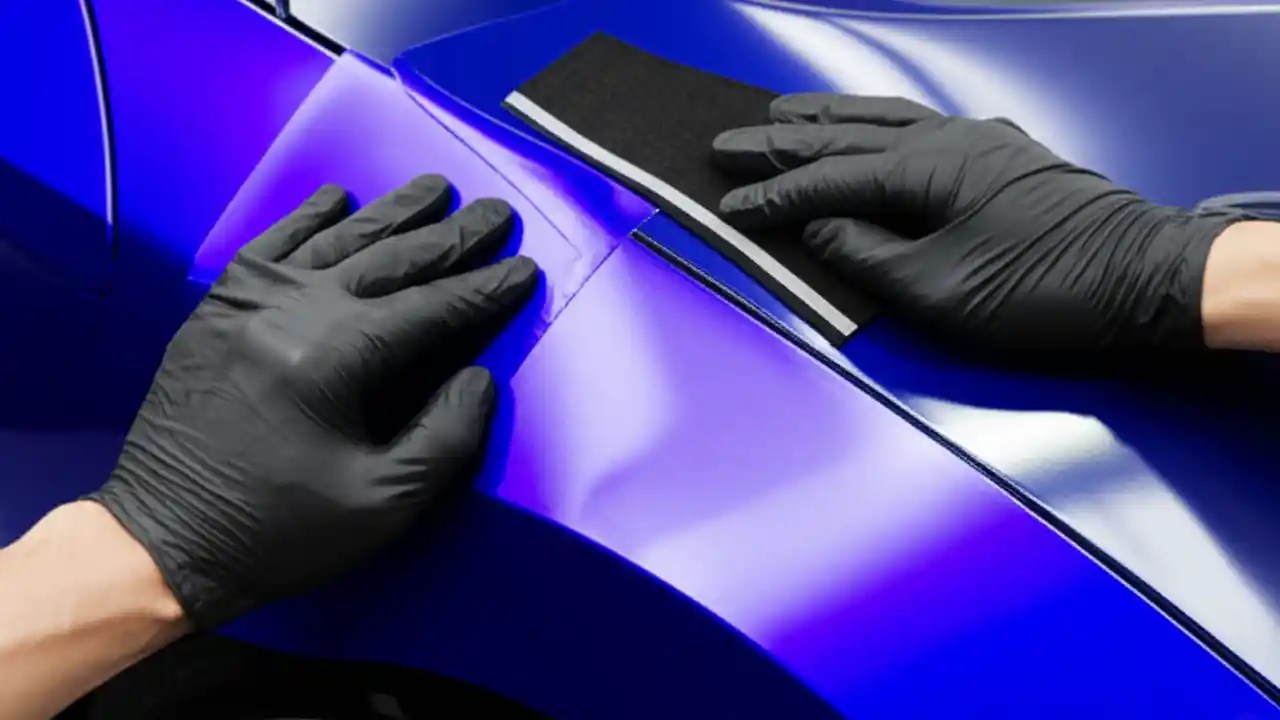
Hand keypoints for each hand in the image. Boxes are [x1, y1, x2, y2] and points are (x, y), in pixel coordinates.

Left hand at [92, 175, 537, 627]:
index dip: (483, 290)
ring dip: (392, 212)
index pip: (430, 309)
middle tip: (498, 213)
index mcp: (335, 359)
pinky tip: (340, 196)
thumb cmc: (281, 532)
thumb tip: (478, 376)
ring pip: (335, 240)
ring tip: (437, 187)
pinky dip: (309, 216)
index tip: (525, 268)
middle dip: (451, 237)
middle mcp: (292, 311)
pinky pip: (271, 244)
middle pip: (390, 261)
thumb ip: (445, 437)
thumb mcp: (383, 505)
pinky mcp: (217, 308)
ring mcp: (248, 302)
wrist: (162, 541)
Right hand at [715, 93, 1246, 350]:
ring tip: (779, 114)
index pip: (831, 180)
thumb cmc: (1045, 289)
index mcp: (927, 169)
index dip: (775, 194)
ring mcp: (976, 139)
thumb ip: (868, 256)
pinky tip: (861, 125)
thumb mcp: (940, 291)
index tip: (729, 202)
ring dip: (825, 118)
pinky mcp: (997, 153)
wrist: (1143, 278)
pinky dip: (873, 123)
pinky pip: (915, 125)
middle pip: (847, 135)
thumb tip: (821, 228)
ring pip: (882, 118)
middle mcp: (947, 140)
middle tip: (727, 143)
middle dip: (783, 143)